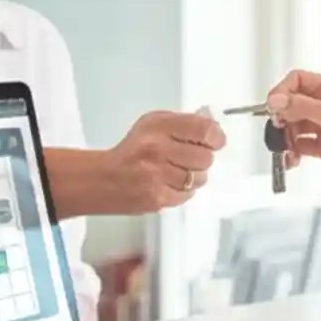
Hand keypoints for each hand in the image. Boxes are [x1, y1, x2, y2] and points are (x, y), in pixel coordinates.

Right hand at [106, 111, 225, 211]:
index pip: (203, 130)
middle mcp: (158, 149)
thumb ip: (184, 123)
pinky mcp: (158, 198)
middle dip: (202, 158)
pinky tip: (170, 183)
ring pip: (199, 178)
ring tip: (178, 172)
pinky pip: (188, 195)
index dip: (216, 137)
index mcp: (159, 126)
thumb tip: (214, 128)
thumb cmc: (133, 150)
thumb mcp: (153, 124)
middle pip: (205, 157)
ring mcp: (158, 176)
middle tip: (190, 158)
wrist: (104, 179)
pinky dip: (183, 190)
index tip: (216, 140)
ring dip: (194, 176)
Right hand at [266, 69, 320, 191]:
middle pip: (292, 105)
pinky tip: (292, 160)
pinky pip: (303, 146)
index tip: (272, 109)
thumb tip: (276, 99)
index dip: (282, 92)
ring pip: (296, 127)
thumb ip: (303, 107)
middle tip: (277, 132)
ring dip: (285, 138)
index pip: (298, 81)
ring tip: (285, 151)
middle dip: (281, 118)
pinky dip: (293, 153)